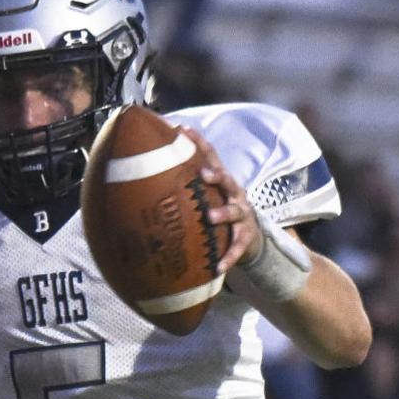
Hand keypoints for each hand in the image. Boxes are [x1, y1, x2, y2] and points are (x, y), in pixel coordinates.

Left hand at [178, 126, 262, 275]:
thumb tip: (150, 171)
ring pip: (234, 212)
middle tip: (203, 175)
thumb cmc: (219, 209)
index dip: (199, 143)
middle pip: (227, 180)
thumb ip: (186, 184)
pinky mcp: (245, 237)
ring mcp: (242, 215)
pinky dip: (228, 257)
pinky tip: (218, 268)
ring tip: (211, 217)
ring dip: (223, 213)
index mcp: (222, 181)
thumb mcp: (207, 194)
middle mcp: (234, 194)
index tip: (184, 130)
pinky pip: (237, 248)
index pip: (211, 157)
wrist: (248, 234)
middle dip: (216, 176)